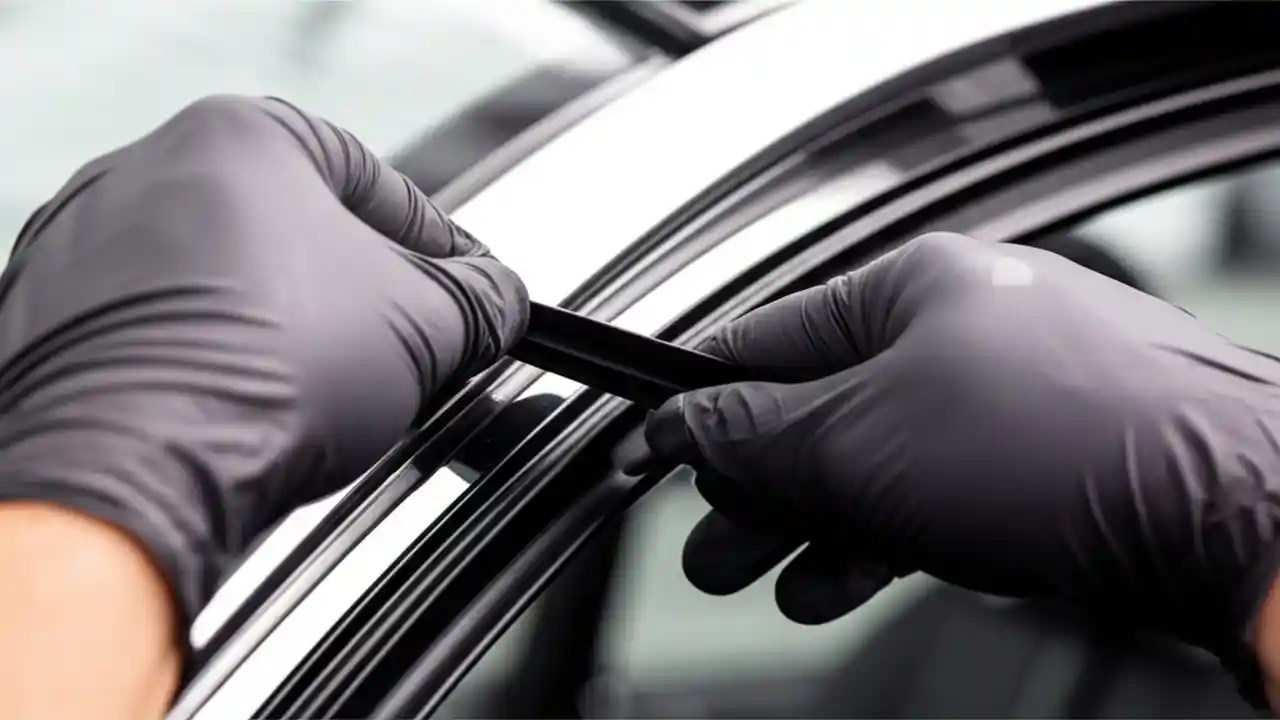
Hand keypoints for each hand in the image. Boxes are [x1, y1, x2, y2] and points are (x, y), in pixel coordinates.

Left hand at [0, 95, 527, 627]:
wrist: (137, 471)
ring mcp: (94, 250)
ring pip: (234, 285)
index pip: (379, 184)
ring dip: (295, 333)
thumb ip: (482, 299)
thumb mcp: (428, 326)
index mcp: (240, 137)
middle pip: (300, 231)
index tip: (470, 290)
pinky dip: (224, 363)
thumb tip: (498, 302)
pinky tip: (260, 410)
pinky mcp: (59, 326)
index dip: (443, 246)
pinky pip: (173, 333)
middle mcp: (148, 173)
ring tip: (334, 392)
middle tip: (410, 348)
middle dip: (364, 295)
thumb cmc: (270, 374)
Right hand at [646, 232, 1279, 702]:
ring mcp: (1006, 397)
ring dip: (810, 524)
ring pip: (875, 460)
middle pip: (819, 409)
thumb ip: (757, 435)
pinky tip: (839, 580)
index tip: (655, 451)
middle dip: (754, 486)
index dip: (701, 403)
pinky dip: (879, 537)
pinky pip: (932, 494)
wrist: (1237, 510)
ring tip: (762, 576)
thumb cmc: (1066, 443)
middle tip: (710, 544)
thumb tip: (680, 426)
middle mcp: (959, 330)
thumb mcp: (862, 439)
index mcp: (910, 287)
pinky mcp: (1044, 463)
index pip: (766, 339)